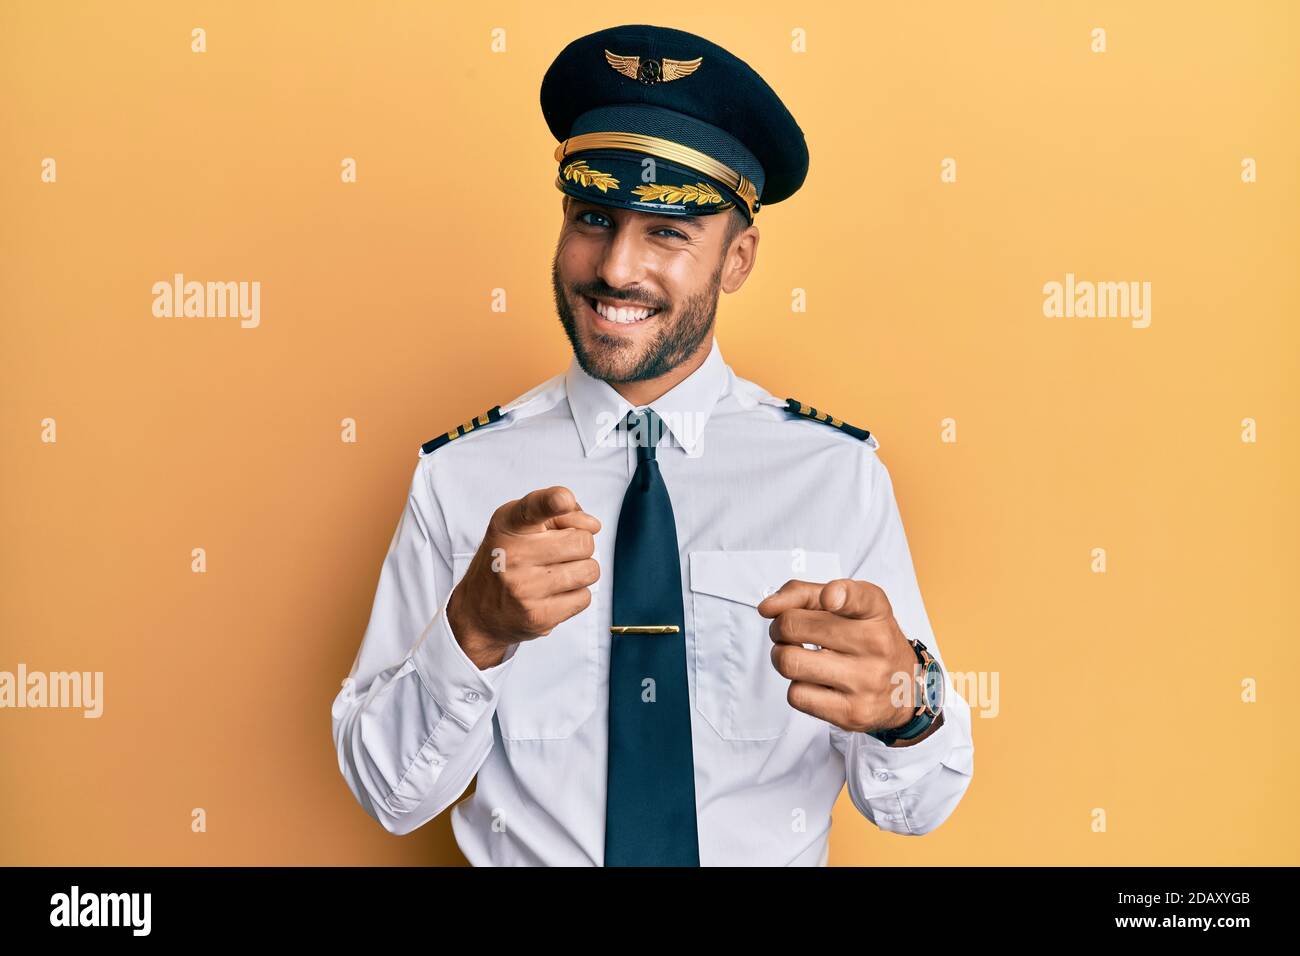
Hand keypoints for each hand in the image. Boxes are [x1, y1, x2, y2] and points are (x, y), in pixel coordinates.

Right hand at [447, 486, 600, 668]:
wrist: (478, 612)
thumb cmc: (506, 560)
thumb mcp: (520, 526)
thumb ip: (559, 514)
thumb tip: (592, 526)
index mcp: (509, 525)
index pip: (533, 508)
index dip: (552, 500)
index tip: (563, 499)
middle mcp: (513, 555)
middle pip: (583, 542)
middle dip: (579, 546)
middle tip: (557, 554)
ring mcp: (525, 588)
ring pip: (589, 571)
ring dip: (581, 571)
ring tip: (556, 574)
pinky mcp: (538, 616)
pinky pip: (584, 598)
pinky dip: (575, 595)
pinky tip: (553, 595)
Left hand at [757, 578, 922, 735]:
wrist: (905, 689)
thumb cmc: (868, 640)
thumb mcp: (848, 606)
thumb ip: (804, 594)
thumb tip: (767, 608)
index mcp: (875, 610)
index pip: (857, 597)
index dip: (837, 595)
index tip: (829, 598)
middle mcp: (876, 643)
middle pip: (793, 626)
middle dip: (780, 627)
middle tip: (790, 632)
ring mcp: (866, 681)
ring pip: (789, 662)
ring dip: (781, 657)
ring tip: (797, 655)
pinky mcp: (852, 713)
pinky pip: (796, 696)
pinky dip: (797, 687)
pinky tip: (815, 682)